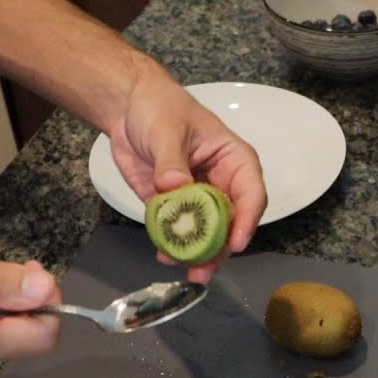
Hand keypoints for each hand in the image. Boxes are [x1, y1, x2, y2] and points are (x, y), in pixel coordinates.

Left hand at [105, 64, 266, 282]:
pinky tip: (164, 254)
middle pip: (231, 223)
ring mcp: (198, 198)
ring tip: (187, 271)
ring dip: (198, 255)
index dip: (246, 221)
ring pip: (207, 234)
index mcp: (234, 161)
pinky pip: (179, 232)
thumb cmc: (158, 106)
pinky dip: (174, 246)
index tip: (235, 243)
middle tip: (204, 269)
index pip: (251, 194)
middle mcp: (222, 184)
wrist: (126, 107)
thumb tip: (175, 187)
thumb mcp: (166, 129)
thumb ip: (171, 160)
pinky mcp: (173, 207)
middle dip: (220, 249)